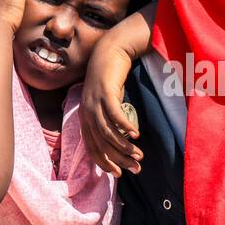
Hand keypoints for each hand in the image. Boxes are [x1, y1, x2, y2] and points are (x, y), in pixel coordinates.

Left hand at [81, 34, 142, 176]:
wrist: (110, 50)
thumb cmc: (111, 78)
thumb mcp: (108, 101)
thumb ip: (110, 119)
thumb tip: (123, 138)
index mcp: (85, 117)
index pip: (92, 147)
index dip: (105, 162)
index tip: (120, 174)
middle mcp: (87, 112)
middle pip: (101, 143)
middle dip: (118, 159)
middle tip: (136, 168)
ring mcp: (94, 102)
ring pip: (107, 132)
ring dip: (123, 146)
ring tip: (138, 155)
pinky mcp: (104, 92)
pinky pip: (114, 114)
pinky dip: (124, 126)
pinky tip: (136, 134)